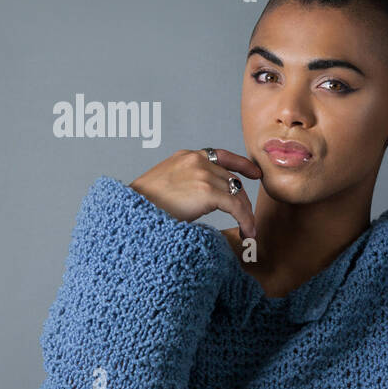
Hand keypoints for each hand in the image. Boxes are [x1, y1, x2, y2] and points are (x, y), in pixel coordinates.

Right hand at [129, 149, 261, 239]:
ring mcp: (203, 175)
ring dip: (246, 214)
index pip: (222, 156)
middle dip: (242, 200)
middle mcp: (197, 161)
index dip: (242, 165)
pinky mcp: (207, 192)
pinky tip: (248, 232)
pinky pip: (236, 207)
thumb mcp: (167, 182)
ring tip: (249, 230)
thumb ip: (188, 182)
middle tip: (248, 217)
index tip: (255, 173)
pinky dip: (246, 220)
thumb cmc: (144, 203)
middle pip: (232, 180)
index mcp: (187, 157)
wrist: (132, 208)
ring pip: (237, 193)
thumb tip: (205, 198)